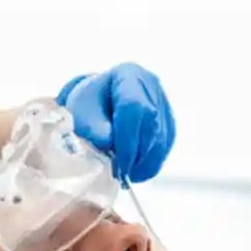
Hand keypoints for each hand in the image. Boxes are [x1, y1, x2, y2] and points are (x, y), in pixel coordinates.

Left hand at [57, 62, 174, 182]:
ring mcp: (163, 101)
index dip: (128, 140)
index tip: (120, 164)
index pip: (134, 108)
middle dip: (138, 154)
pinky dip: (153, 161)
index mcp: (128, 75)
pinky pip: (166, 143)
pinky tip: (139, 170)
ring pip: (163, 136)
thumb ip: (96, 132)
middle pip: (151, 124)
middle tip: (124, 175)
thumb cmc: (88, 106)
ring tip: (129, 176)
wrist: (97, 100)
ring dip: (147, 161)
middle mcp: (151, 85)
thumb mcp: (82, 115)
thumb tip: (113, 151)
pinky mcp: (169, 119)